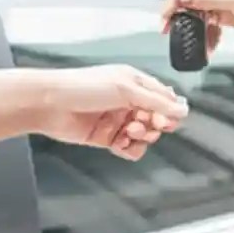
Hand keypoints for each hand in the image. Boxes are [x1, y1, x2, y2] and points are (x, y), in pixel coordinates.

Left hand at [37, 64, 186, 160]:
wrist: (50, 104)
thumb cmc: (82, 87)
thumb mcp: (125, 88)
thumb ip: (156, 101)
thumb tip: (182, 109)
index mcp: (134, 82)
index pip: (163, 98)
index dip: (169, 110)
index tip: (166, 119)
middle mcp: (128, 101)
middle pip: (156, 119)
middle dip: (155, 125)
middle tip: (146, 126)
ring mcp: (118, 120)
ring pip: (144, 136)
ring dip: (142, 138)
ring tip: (129, 133)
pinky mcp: (107, 137)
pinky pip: (129, 148)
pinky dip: (129, 149)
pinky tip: (121, 144)